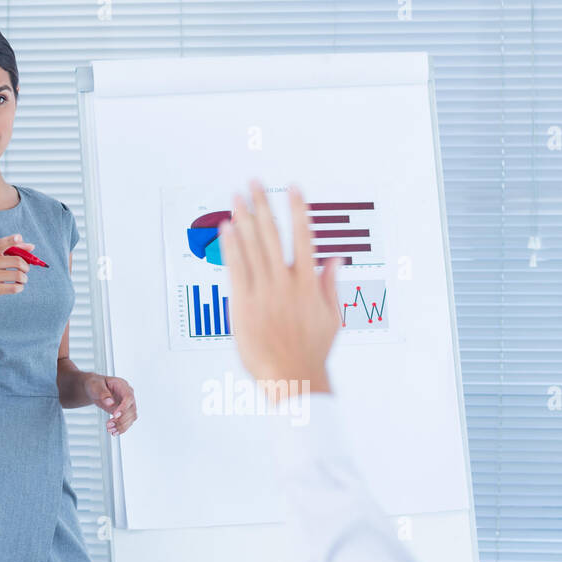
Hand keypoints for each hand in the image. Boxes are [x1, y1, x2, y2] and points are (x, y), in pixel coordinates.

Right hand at [0, 234, 31, 307]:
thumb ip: (12, 250)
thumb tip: (32, 247)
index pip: (2, 243)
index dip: (12, 240)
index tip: (19, 237)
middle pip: (16, 261)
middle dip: (26, 266)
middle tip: (25, 270)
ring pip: (18, 275)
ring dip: (24, 279)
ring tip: (22, 280)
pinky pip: (14, 288)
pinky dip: (20, 287)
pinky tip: (17, 287)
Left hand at [85, 373, 137, 435]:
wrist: (94, 390)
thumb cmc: (95, 384)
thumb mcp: (95, 386)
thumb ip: (103, 393)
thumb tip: (110, 402)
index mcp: (123, 386)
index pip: (128, 397)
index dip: (124, 407)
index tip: (115, 415)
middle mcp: (128, 395)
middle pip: (132, 410)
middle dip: (121, 420)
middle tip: (109, 425)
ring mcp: (127, 404)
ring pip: (131, 418)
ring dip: (122, 426)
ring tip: (110, 430)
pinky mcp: (124, 412)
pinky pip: (127, 422)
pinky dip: (121, 428)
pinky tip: (114, 432)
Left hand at [219, 180, 340, 401]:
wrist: (292, 378)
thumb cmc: (311, 352)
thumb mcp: (331, 317)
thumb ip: (330, 285)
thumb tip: (334, 260)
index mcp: (309, 285)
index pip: (304, 238)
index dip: (298, 210)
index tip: (293, 188)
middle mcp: (286, 284)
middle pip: (273, 235)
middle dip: (263, 205)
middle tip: (255, 183)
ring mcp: (264, 293)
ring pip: (253, 247)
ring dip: (244, 219)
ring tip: (237, 197)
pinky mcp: (244, 305)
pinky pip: (236, 268)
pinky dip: (231, 246)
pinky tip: (227, 228)